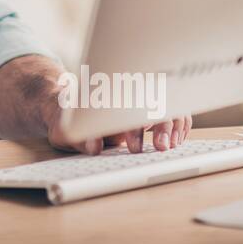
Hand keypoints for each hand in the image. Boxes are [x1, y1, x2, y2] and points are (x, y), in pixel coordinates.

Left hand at [40, 94, 192, 155]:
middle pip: (150, 103)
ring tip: (171, 146)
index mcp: (105, 99)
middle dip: (160, 125)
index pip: (125, 107)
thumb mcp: (63, 132)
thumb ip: (79, 139)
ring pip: (165, 105)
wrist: (65, 106)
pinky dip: (178, 123)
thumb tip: (94, 147)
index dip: (133, 128)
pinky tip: (177, 140)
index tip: (134, 146)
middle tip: (160, 147)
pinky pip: (172, 110)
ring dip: (172, 124)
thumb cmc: (66, 121)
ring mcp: (139, 99)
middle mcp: (125, 96)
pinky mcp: (149, 107)